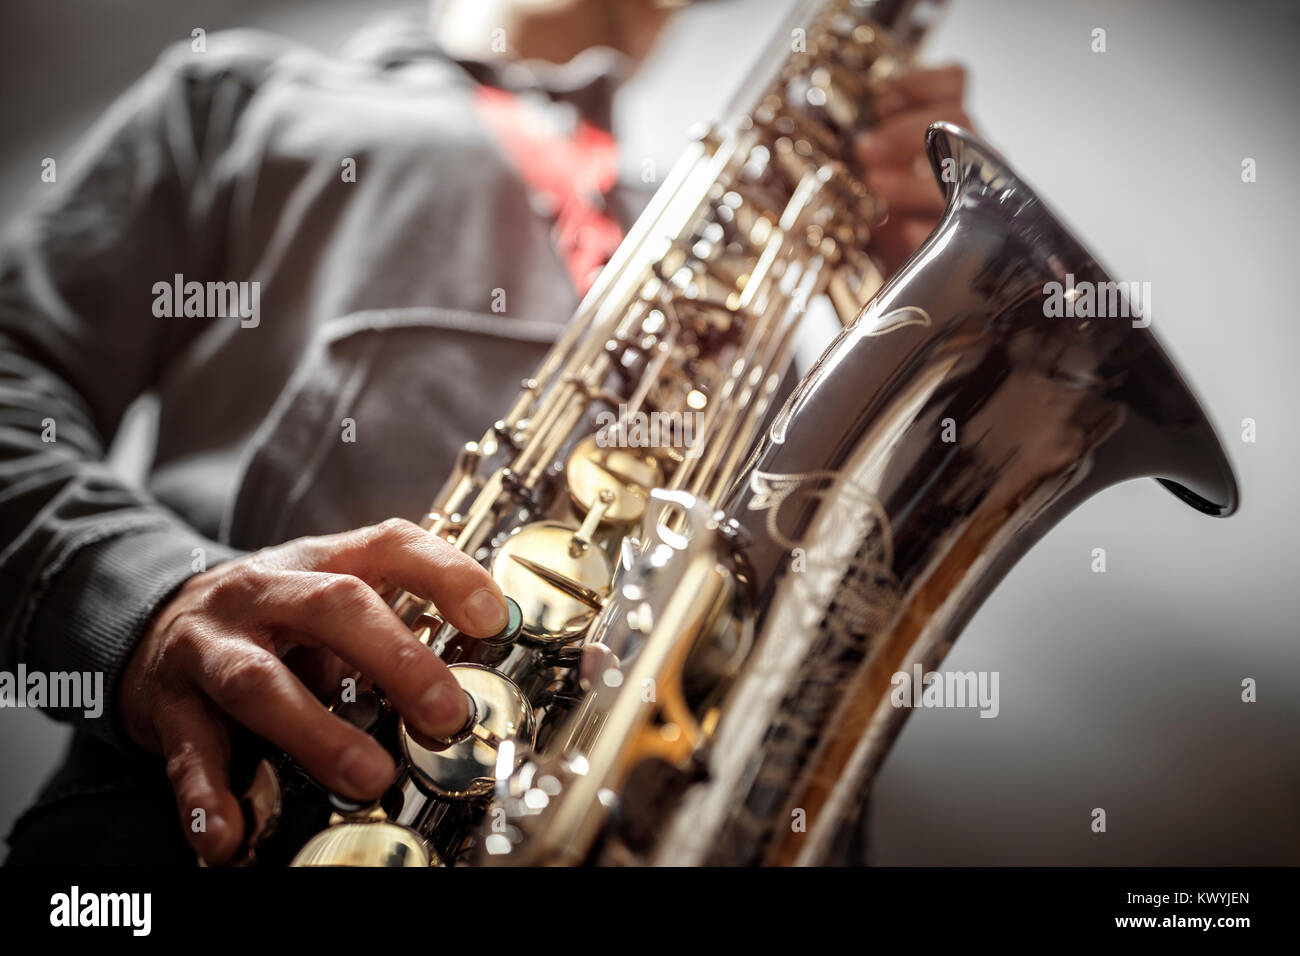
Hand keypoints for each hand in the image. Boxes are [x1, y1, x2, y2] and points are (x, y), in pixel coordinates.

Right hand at [119, 518, 507, 863]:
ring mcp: (210, 644)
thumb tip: (470, 682)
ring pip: (258, 681)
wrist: (150, 624)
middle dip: (395, 658)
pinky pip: (190, 751)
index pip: (389, 545)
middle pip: (332, 606)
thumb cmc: (268, 619)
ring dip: (317, 734)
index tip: (493, 618)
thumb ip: (392, 629)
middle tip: (445, 715)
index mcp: (318, 561)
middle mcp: (263, 592)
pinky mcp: (168, 704)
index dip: (445, 573)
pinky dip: (209, 796)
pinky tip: (230, 834)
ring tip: (369, 777)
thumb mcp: (329, 601)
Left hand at [854, 64, 972, 272]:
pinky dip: (925, 229)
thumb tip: (837, 136)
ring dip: (915, 180)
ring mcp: (977, 195)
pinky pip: (958, 231)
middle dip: (906, 132)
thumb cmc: (884, 212)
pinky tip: (903, 232)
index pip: (952, 83)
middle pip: (957, 120)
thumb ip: (863, 148)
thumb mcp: (868, 173)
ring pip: (965, 173)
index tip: (878, 99)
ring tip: (876, 187)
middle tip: (863, 150)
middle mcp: (970, 155)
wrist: (896, 271)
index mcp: (947, 128)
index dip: (918, 82)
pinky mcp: (968, 243)